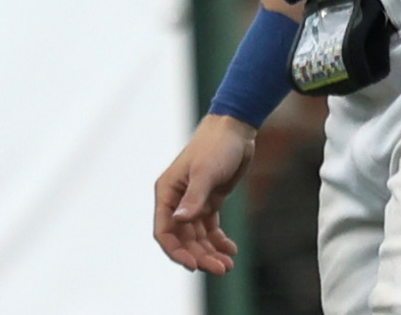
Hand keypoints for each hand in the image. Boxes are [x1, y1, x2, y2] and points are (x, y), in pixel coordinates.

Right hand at [153, 114, 254, 273]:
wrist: (235, 130)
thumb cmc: (215, 146)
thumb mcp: (205, 172)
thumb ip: (194, 198)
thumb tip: (180, 220)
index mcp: (167, 192)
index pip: (165, 231)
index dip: (176, 251)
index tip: (193, 265)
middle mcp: (177, 201)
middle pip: (184, 239)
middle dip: (200, 256)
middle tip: (221, 269)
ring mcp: (194, 202)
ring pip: (198, 237)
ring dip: (210, 252)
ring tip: (228, 265)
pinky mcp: (210, 201)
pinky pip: (210, 229)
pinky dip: (219, 241)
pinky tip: (231, 250)